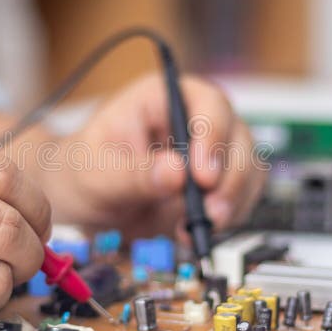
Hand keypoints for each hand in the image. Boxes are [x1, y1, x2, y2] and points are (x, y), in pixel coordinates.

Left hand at [46, 74, 265, 237]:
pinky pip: (240, 196)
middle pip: (238, 136)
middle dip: (231, 177)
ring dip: (234, 200)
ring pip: (247, 167)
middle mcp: (194, 120)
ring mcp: (210, 152)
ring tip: (203, 227)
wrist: (84, 202)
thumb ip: (134, 174)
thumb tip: (176, 173)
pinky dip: (229, 216)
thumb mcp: (97, 173)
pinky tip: (200, 231)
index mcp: (164, 98)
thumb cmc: (84, 171)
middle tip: (210, 212)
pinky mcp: (215, 185)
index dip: (213, 135)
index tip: (202, 175)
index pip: (206, 102)